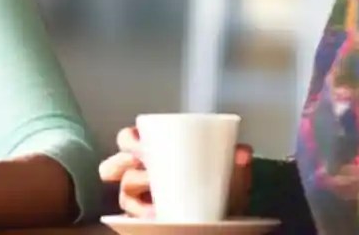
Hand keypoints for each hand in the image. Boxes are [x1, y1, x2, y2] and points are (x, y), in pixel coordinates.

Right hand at [98, 126, 254, 218]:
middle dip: (124, 163)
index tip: (143, 146)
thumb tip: (243, 152)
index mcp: (156, 153)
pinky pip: (128, 216)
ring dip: (136, 190)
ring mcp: (140, 199)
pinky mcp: (141, 219)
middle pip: (115, 163)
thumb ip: (236, 160)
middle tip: (146, 166)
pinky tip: (154, 214)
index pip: (129, 139)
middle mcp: (141, 174)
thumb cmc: (218, 192)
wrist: (222, 220)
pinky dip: (139, 213)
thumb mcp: (228, 173)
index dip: (129, 140)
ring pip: (123, 191)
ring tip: (154, 193)